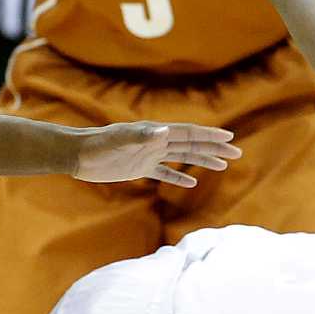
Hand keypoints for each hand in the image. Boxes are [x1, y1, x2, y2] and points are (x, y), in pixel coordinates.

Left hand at [71, 122, 239, 186]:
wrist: (79, 154)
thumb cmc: (99, 145)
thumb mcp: (122, 139)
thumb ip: (145, 135)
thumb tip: (166, 131)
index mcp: (156, 133)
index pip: (189, 134)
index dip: (210, 136)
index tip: (229, 138)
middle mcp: (156, 142)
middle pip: (191, 145)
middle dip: (214, 149)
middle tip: (236, 153)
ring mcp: (149, 155)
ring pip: (182, 157)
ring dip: (202, 160)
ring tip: (222, 165)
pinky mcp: (139, 168)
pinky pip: (164, 173)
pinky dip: (179, 177)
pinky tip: (190, 182)